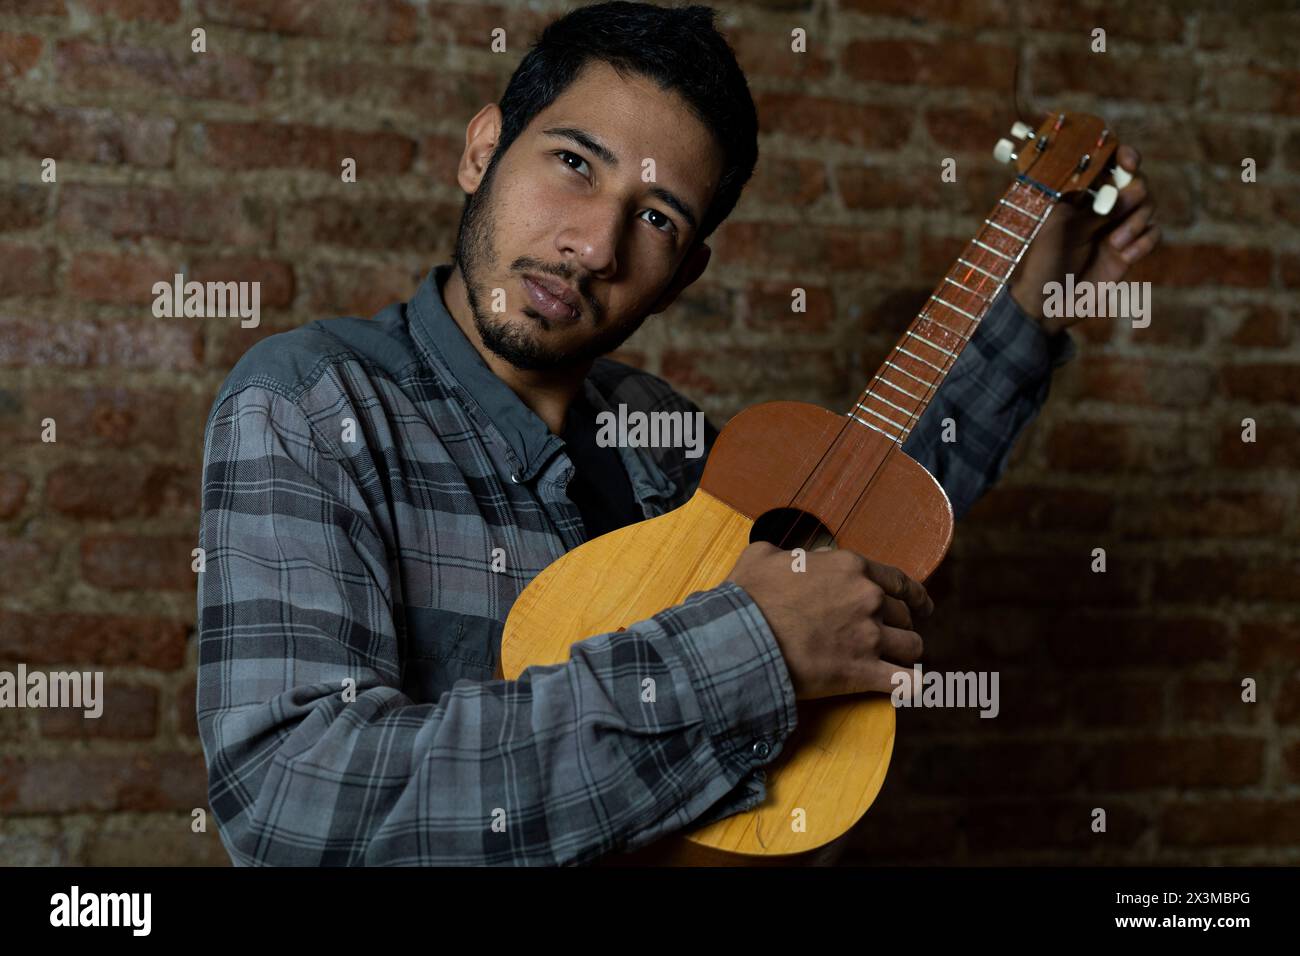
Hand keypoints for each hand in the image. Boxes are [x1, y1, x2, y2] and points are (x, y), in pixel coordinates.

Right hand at [725, 541, 932, 700]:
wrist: (742, 639)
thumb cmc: (748, 597)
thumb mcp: (763, 555)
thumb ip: (788, 553)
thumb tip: (790, 557)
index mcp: (850, 567)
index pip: (898, 580)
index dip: (915, 595)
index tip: (921, 605)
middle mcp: (868, 598)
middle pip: (903, 615)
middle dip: (897, 626)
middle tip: (886, 637)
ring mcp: (869, 636)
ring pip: (912, 646)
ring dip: (905, 653)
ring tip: (894, 661)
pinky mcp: (863, 672)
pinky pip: (907, 682)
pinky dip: (911, 685)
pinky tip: (907, 686)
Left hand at [1008, 144, 1160, 334]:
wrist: (1047, 305)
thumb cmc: (1043, 262)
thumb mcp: (1058, 228)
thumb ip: (1089, 207)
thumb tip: (1122, 189)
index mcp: (1080, 195)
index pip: (1109, 164)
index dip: (1124, 156)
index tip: (1129, 161)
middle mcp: (1101, 208)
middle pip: (1136, 182)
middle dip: (1134, 191)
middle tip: (1120, 206)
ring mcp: (1117, 228)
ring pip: (1148, 207)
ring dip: (1137, 221)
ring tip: (1116, 243)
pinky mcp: (1128, 252)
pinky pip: (1154, 235)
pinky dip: (1144, 242)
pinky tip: (1124, 255)